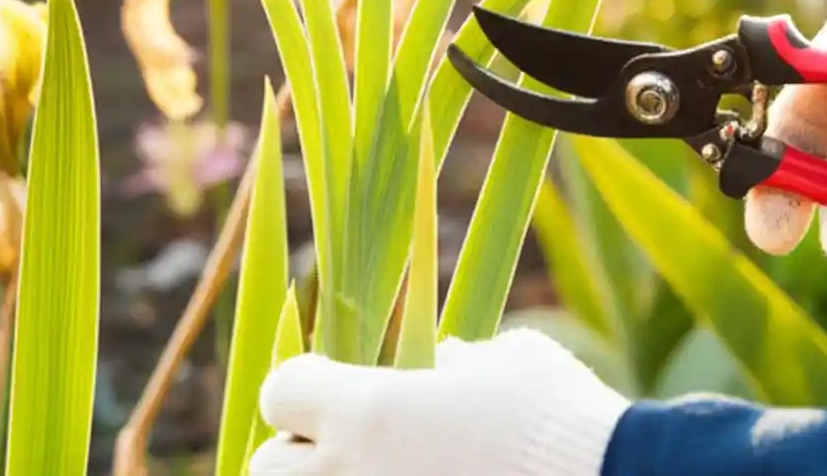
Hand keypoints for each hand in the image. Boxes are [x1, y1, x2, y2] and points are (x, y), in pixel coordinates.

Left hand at [248, 329, 629, 475]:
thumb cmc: (559, 417)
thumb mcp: (511, 362)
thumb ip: (462, 363)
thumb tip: (447, 365)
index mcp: (368, 412)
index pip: (281, 390)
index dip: (306, 386)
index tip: (334, 387)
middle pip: (267, 467)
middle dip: (303, 455)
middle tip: (353, 450)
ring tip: (384, 475)